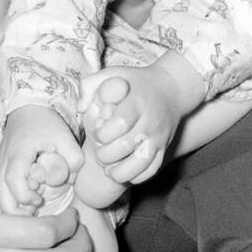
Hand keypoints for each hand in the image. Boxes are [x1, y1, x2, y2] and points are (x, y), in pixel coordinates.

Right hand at [0, 105, 83, 215]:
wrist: (30, 110)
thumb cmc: (47, 125)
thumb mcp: (66, 137)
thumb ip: (73, 159)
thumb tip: (69, 180)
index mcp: (19, 152)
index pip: (12, 180)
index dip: (24, 196)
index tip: (39, 199)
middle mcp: (3, 160)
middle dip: (14, 211)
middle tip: (33, 212)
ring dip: (5, 208)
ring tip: (24, 210)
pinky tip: (6, 200)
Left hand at [80, 54, 201, 185]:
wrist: (171, 89)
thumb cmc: (133, 82)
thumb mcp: (110, 74)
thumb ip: (89, 86)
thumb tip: (80, 108)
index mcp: (136, 102)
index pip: (121, 123)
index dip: (104, 133)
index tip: (98, 132)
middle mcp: (150, 121)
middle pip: (128, 145)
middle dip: (107, 154)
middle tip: (99, 153)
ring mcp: (159, 137)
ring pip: (142, 163)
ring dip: (121, 171)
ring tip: (108, 169)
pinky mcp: (164, 148)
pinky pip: (153, 169)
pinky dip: (137, 177)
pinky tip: (124, 173)